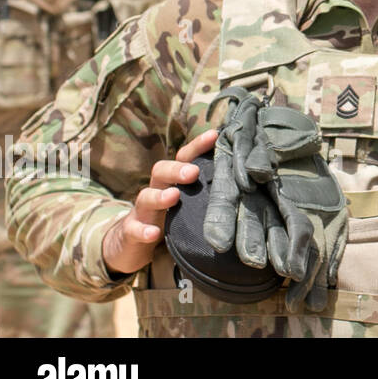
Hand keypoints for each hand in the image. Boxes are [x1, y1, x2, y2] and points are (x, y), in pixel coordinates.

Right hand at [101, 129, 218, 275]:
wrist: (132, 243)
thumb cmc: (170, 217)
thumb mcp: (190, 202)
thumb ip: (209, 190)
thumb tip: (245, 178)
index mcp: (174, 180)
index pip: (184, 157)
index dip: (198, 146)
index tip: (215, 135)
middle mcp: (157, 190)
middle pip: (161, 171)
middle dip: (176, 169)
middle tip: (193, 172)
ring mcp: (143, 211)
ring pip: (145, 197)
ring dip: (159, 196)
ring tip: (174, 196)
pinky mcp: (131, 232)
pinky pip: (134, 229)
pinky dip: (143, 230)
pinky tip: (153, 233)